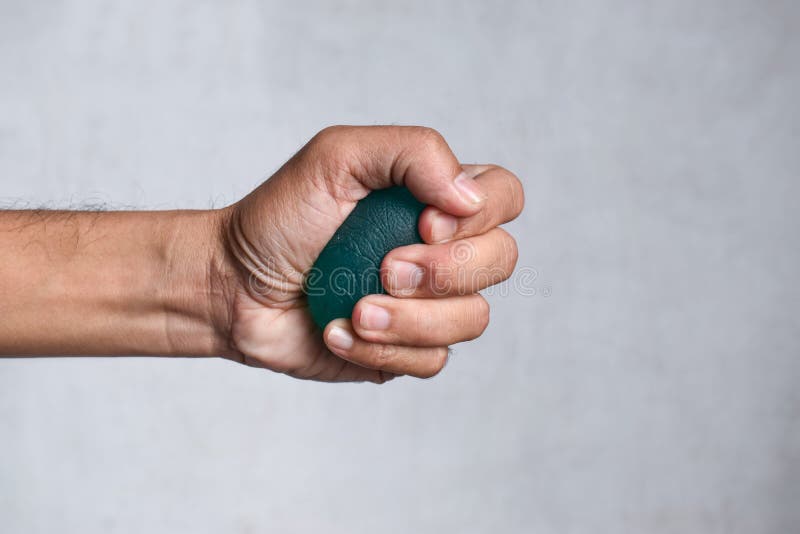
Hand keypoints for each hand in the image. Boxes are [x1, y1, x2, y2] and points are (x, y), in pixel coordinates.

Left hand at [216, 126, 523, 382]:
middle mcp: (441, 251)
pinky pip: (432, 360)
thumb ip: (412, 152)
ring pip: (472, 319)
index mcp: (434, 198)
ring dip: (409, 318)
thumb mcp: (337, 157)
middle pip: (500, 260)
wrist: (234, 285)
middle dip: (443, 272)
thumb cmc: (281, 218)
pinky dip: (382, 348)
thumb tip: (468, 196)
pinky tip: (339, 330)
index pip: (504, 196)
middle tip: (383, 269)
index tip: (421, 222)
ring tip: (354, 309)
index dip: (479, 215)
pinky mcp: (406, 349)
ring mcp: (428, 304)